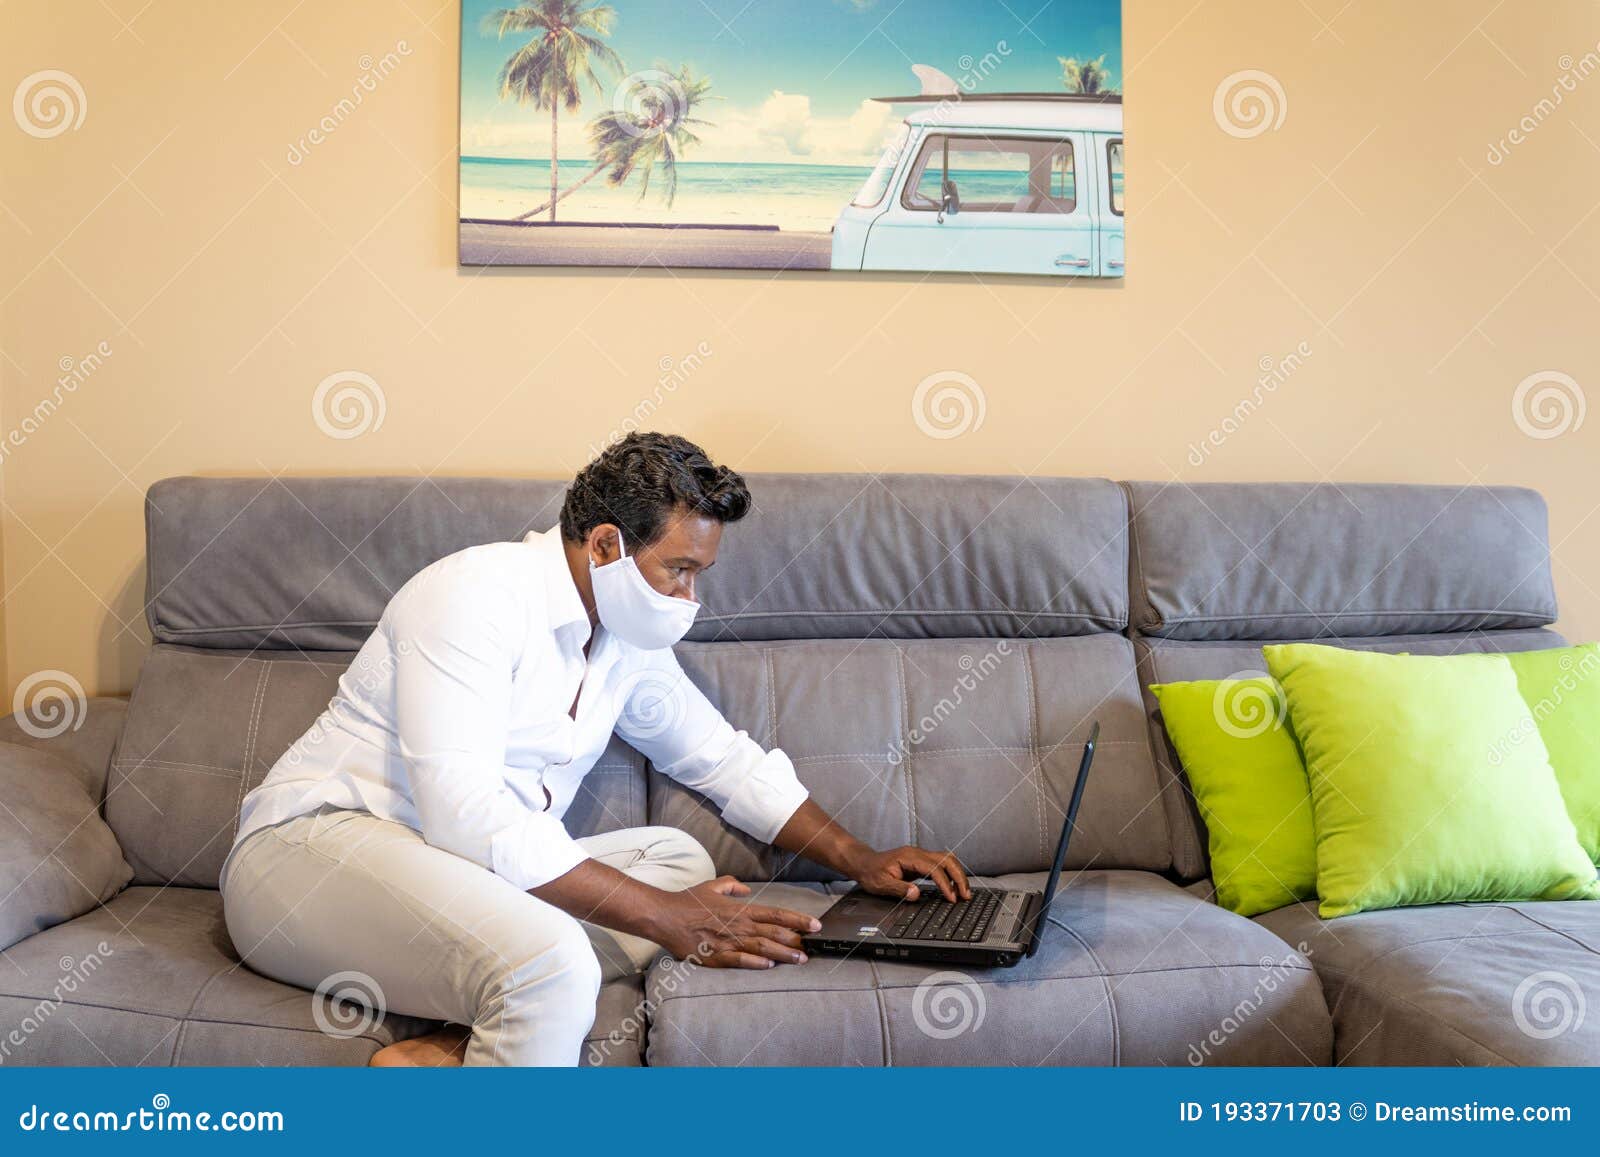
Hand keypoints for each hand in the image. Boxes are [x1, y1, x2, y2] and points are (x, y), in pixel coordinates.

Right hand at [652, 876, 820, 969]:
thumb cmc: (688, 901)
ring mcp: (728, 942)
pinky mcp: (715, 957)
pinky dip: (756, 963)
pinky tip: (770, 966)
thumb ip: (732, 885)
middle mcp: (738, 925)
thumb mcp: (713, 886)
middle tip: (813, 947)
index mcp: (740, 909)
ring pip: (762, 949)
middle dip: (796, 940)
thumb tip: (747, 890)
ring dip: (783, 954)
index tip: (815, 925)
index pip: (776, 914)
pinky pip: (740, 961)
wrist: (664, 916)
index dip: (798, 920)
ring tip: (800, 960)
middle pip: (774, 933)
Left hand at [849, 845, 970, 902]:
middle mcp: (918, 853)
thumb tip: (916, 894)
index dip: (945, 883)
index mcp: (909, 857)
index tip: (951, 898)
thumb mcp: (881, 884)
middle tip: (965, 895)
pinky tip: (953, 888)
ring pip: (947, 860)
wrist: (865, 863)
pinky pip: (942, 865)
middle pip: (947, 859)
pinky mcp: (922, 861)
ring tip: (963, 893)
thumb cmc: (871, 872)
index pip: (934, 868)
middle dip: (959, 877)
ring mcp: (921, 855)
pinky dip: (951, 875)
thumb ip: (899, 888)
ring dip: (958, 875)